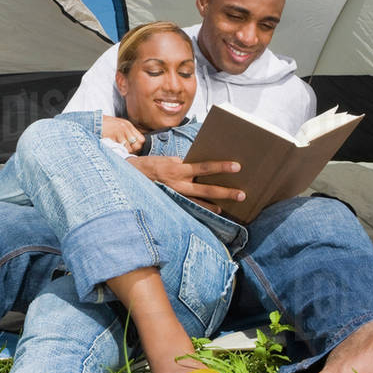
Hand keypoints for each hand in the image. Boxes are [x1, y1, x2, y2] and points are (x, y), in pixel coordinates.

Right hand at [101, 115, 145, 154]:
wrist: (95, 121)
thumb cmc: (106, 124)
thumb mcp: (119, 124)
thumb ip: (127, 132)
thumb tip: (134, 142)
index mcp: (128, 126)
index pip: (142, 139)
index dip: (138, 146)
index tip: (133, 148)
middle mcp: (126, 129)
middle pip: (137, 145)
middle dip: (133, 150)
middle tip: (127, 151)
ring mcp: (119, 132)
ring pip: (128, 148)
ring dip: (124, 151)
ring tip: (120, 151)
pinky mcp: (113, 136)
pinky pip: (119, 148)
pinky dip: (118, 150)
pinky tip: (114, 149)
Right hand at [128, 155, 243, 212]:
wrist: (129, 176)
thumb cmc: (151, 166)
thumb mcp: (168, 160)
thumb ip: (184, 164)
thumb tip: (202, 167)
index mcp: (178, 169)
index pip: (204, 167)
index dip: (221, 167)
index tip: (237, 166)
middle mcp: (177, 184)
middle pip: (206, 190)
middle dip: (225, 192)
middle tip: (242, 195)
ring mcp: (174, 197)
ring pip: (199, 203)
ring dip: (214, 206)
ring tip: (227, 208)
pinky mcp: (170, 204)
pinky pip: (188, 208)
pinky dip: (201, 210)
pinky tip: (212, 212)